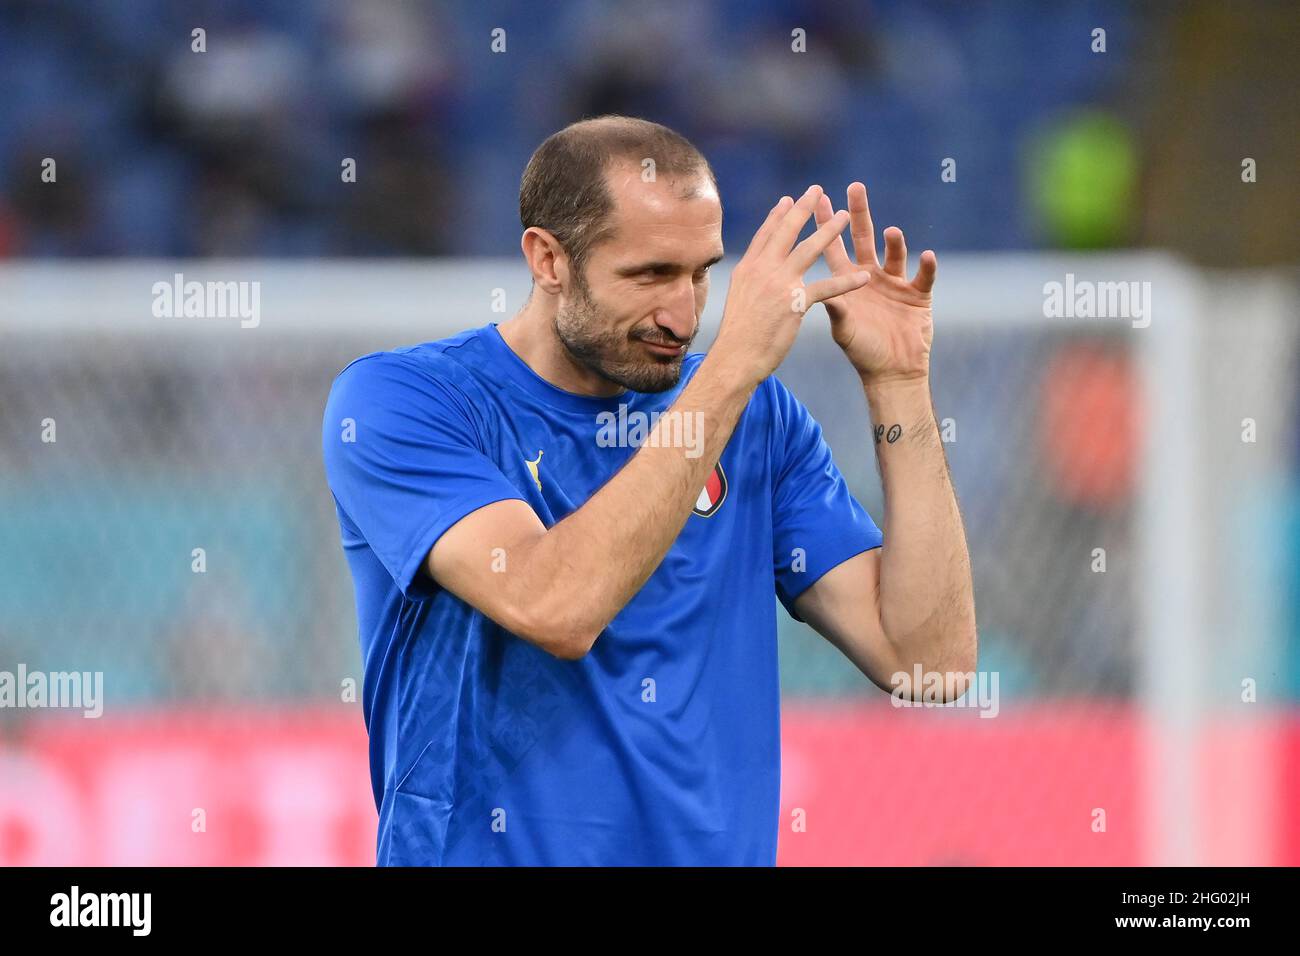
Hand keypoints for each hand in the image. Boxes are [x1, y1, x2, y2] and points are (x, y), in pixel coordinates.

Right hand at [712, 185, 872, 386]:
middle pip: (786, 231)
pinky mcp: (795, 303)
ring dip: (829, 231)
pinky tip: (863, 277)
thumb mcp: (739, 300)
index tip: (787, 199)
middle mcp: (762, 270)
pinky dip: (847, 283)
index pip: (764, 235)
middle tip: (817, 189)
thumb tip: (754, 276)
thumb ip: (750, 283)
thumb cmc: (737, 336)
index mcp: (747, 269)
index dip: (777, 216)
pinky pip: (827, 288)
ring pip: (808, 250)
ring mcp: (779, 284)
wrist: (735, 357)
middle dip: (803, 208)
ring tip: (846, 216)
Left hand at [814, 182, 935, 384]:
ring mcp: (895, 283)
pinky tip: (928, 256)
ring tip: (891, 232)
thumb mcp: (843, 329)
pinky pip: (925, 276)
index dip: (827, 226)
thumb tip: (819, 292)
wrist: (892, 372)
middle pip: (864, 238)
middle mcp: (871, 276)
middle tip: (855, 187)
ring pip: (895, 254)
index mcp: (848, 282)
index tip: (819, 200)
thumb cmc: (862, 352)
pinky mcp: (918, 295)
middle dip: (859, 213)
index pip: (833, 248)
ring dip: (894, 242)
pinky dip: (928, 267)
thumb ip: (836, 309)